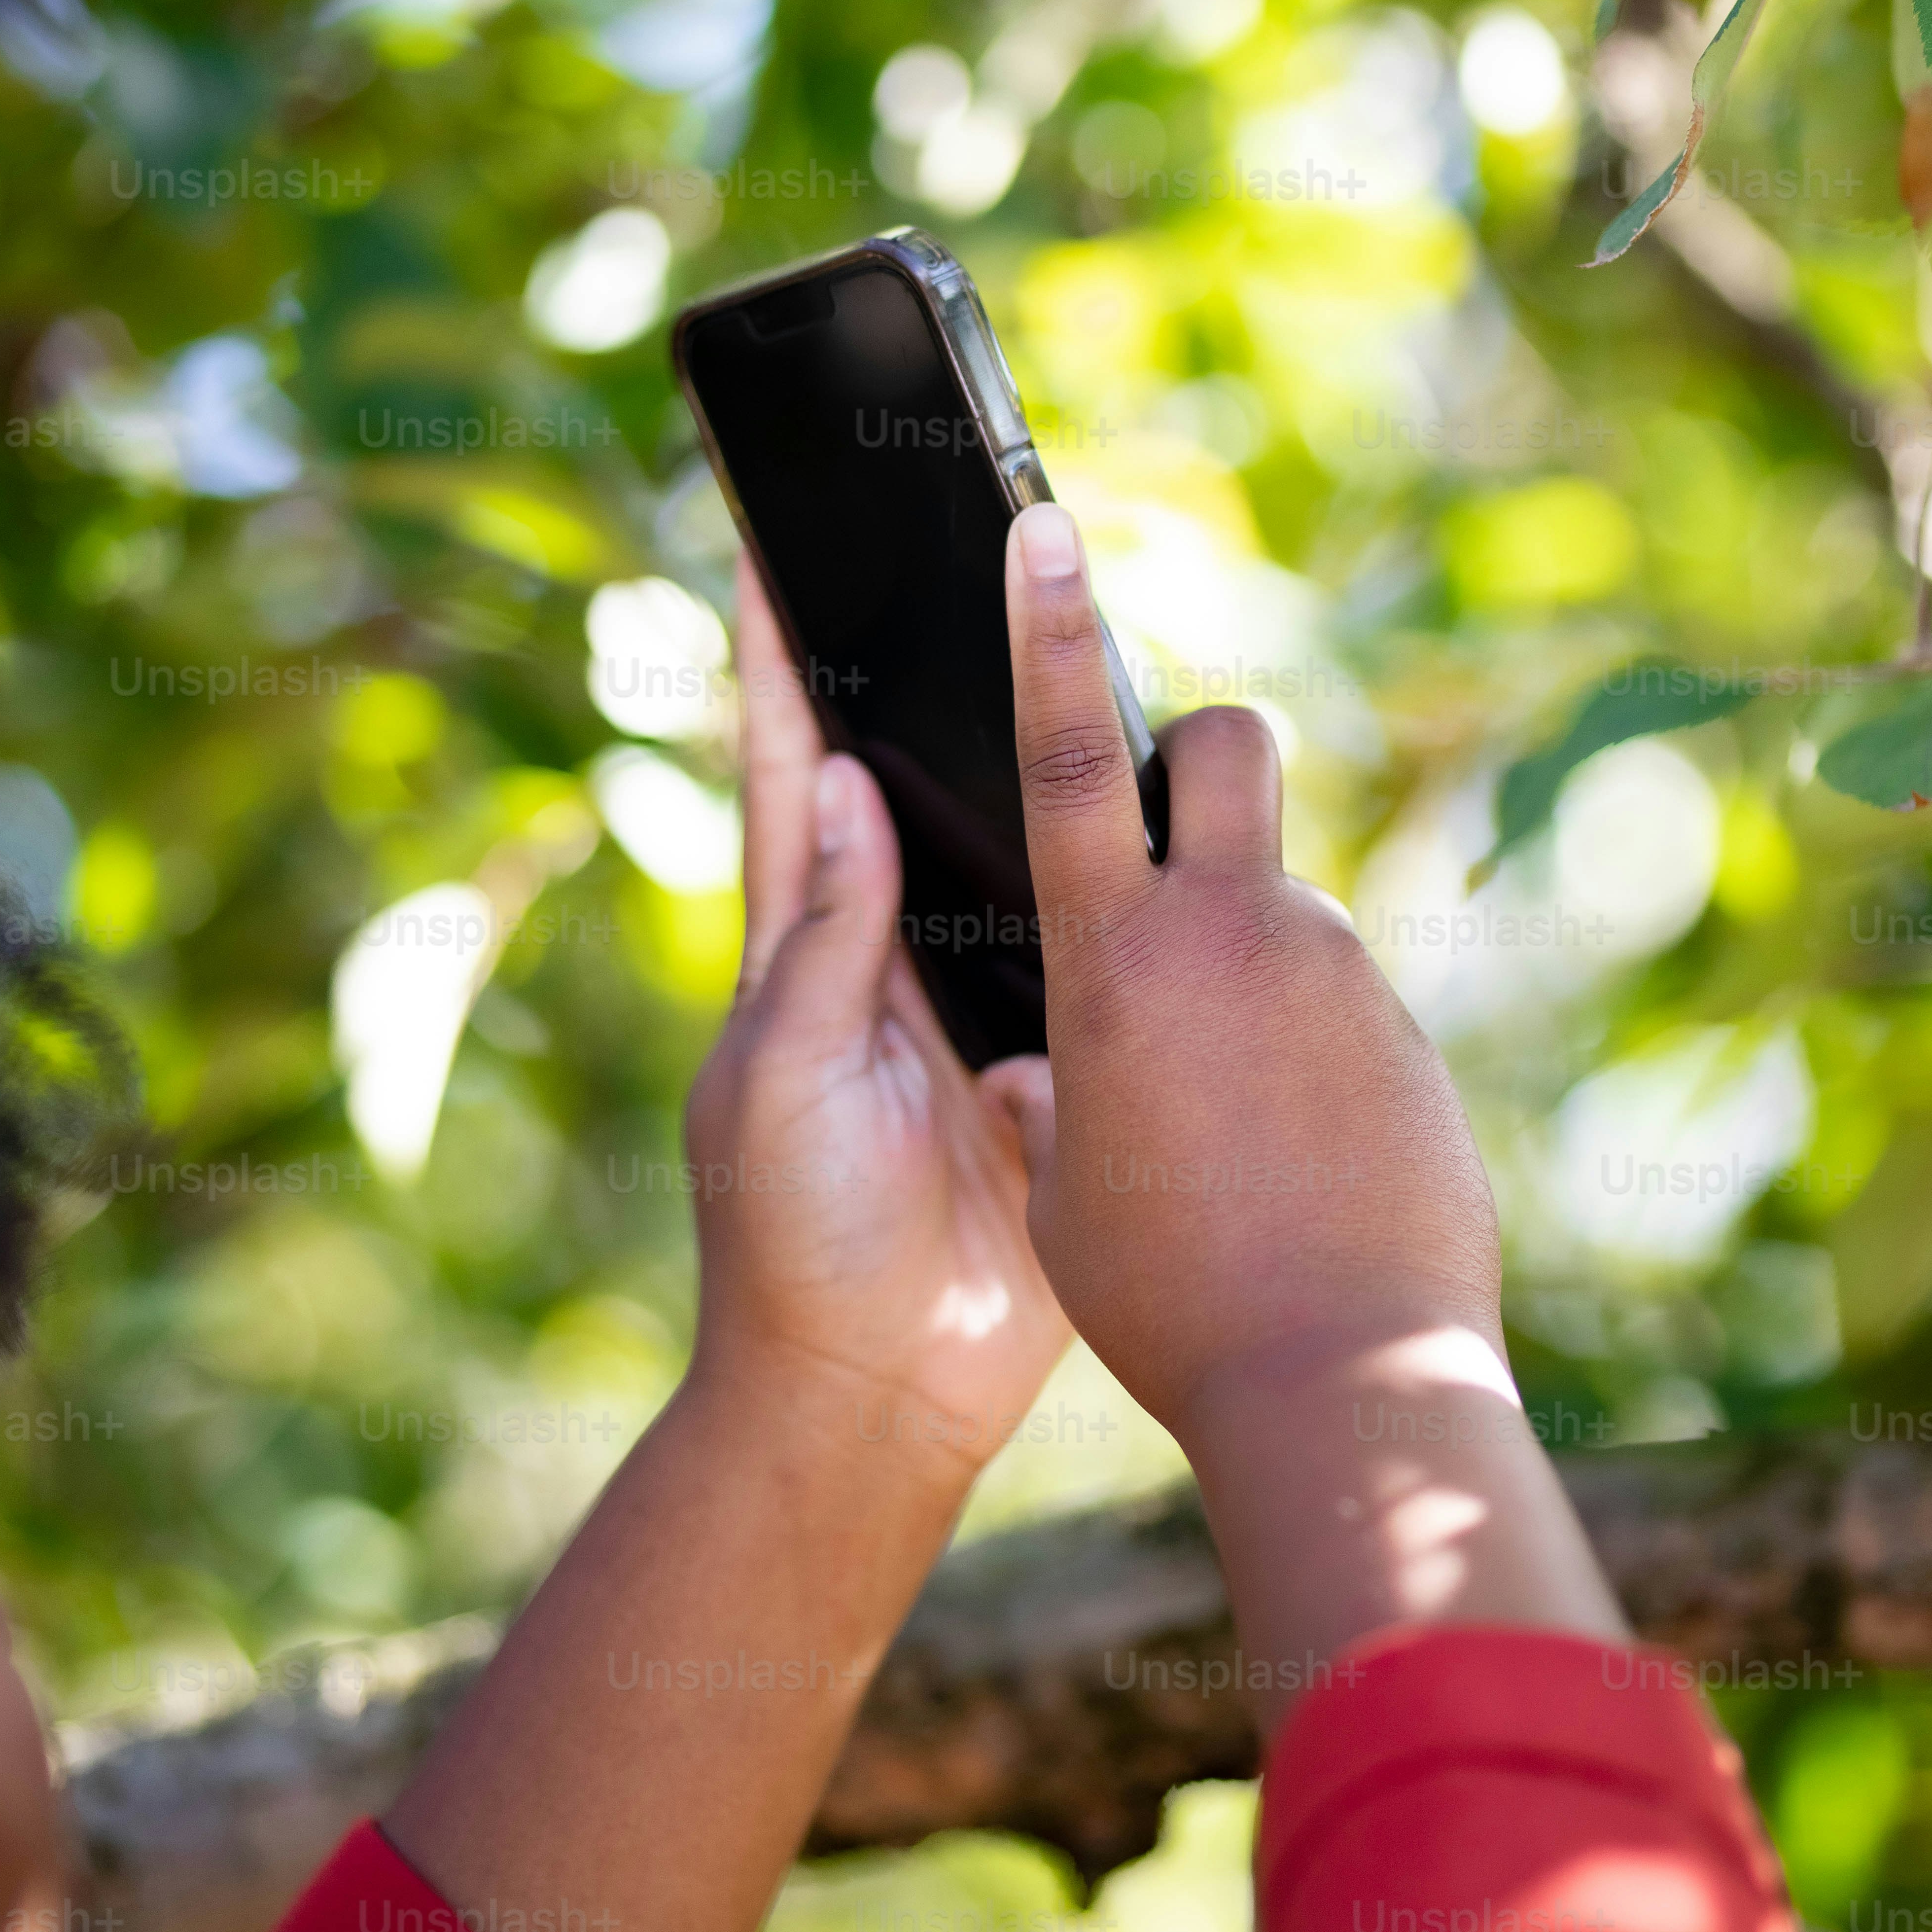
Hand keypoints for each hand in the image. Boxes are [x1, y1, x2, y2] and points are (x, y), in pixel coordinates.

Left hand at [682, 565, 1068, 1491]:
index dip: (778, 659)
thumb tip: (845, 786)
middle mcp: (891, 957)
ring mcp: (976, 1005)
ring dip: (1029, 760)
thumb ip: (823, 944)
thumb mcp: (786, 1082)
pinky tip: (1164, 812)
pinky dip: (1114, 881)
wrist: (881, 1391)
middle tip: (944, 550)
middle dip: (917, 674)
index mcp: (803, 949)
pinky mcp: (1055, 1061)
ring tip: (1070, 642)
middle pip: (904, 781)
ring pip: (1009, 849)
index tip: (768, 540)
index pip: (787, 771)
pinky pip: (1090, 949)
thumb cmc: (795, 1240)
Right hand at [1000, 501, 1500, 1427]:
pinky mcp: (1405, 1034)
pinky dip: (1308, 1050)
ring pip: (1284, 902)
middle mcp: (1237, 935)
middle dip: (1200, 749)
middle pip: (1230, 745)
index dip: (1047, 628)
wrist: (1345, 1381)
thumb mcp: (1063, 1193)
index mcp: (1117, 964)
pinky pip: (1338, 1002)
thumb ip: (1055, 1096)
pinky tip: (1303, 1159)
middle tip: (1176, 832)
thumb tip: (1054, 1070)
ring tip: (1239, 1113)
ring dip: (1250, 961)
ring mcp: (1336, 975)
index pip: (1070, 754)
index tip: (1043, 528)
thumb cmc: (1171, 1304)